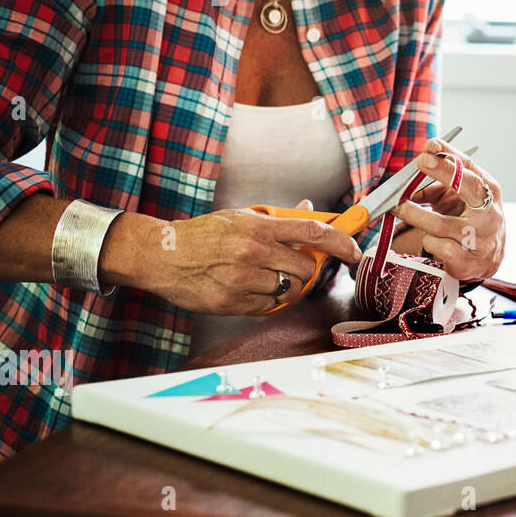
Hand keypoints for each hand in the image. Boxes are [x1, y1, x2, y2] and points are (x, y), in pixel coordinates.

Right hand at [133, 198, 362, 315]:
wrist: (161, 255)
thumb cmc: (204, 235)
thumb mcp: (241, 217)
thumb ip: (278, 219)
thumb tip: (309, 210)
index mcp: (257, 227)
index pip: (312, 232)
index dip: (340, 241)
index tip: (354, 250)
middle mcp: (252, 253)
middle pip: (306, 268)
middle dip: (307, 269)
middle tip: (293, 265)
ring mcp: (242, 281)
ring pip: (290, 291)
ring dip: (287, 286)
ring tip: (266, 276)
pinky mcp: (231, 304)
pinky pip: (268, 307)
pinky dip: (267, 300)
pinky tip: (249, 288)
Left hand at [390, 137, 504, 281]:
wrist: (487, 261)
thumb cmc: (470, 221)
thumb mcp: (459, 199)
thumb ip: (438, 186)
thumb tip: (410, 181)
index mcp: (488, 192)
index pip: (470, 167)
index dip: (449, 155)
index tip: (430, 146)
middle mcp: (490, 213)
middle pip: (469, 187)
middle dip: (445, 171)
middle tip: (422, 161)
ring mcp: (481, 239)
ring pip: (439, 223)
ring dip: (415, 214)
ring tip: (401, 209)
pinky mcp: (467, 262)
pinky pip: (435, 246)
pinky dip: (427, 240)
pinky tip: (432, 241)